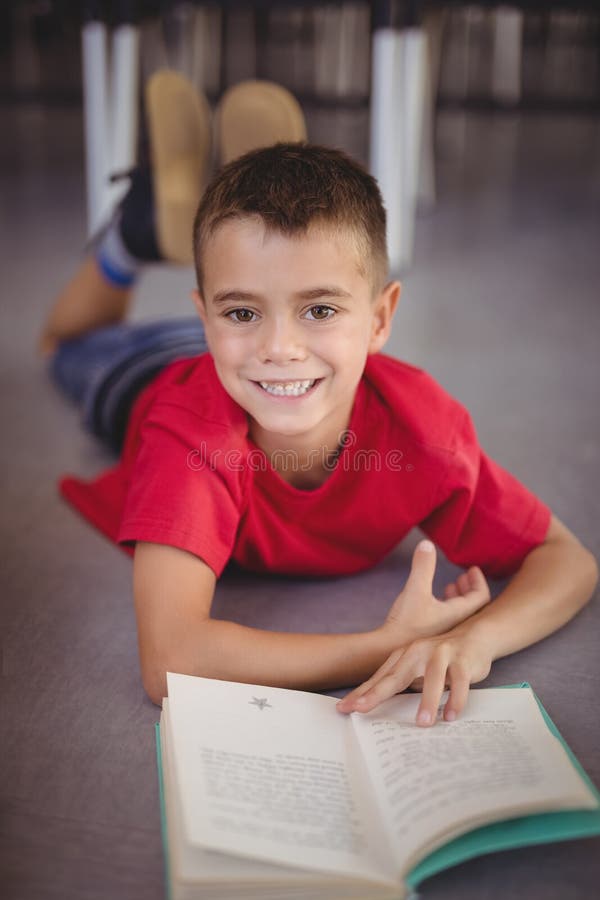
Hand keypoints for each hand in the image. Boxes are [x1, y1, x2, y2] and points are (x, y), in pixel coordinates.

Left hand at [336, 629, 492, 724]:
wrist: (474, 637)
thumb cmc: (441, 659)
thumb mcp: (418, 670)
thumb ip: (401, 684)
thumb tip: (377, 705)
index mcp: (404, 656)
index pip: (379, 678)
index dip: (361, 694)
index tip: (343, 709)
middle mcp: (418, 652)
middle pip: (396, 676)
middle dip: (377, 694)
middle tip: (360, 709)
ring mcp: (441, 653)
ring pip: (433, 678)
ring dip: (428, 701)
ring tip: (423, 724)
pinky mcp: (462, 660)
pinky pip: (459, 682)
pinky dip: (456, 699)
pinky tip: (451, 716)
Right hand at [382, 539, 490, 643]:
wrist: (388, 652)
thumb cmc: (406, 623)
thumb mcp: (415, 589)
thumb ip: (422, 566)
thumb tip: (427, 543)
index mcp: (458, 614)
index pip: (481, 597)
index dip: (479, 581)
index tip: (472, 569)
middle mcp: (455, 625)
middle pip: (472, 605)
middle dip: (468, 588)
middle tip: (464, 576)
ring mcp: (443, 632)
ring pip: (458, 613)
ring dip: (456, 598)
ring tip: (449, 587)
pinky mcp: (431, 636)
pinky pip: (446, 619)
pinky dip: (444, 606)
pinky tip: (431, 601)